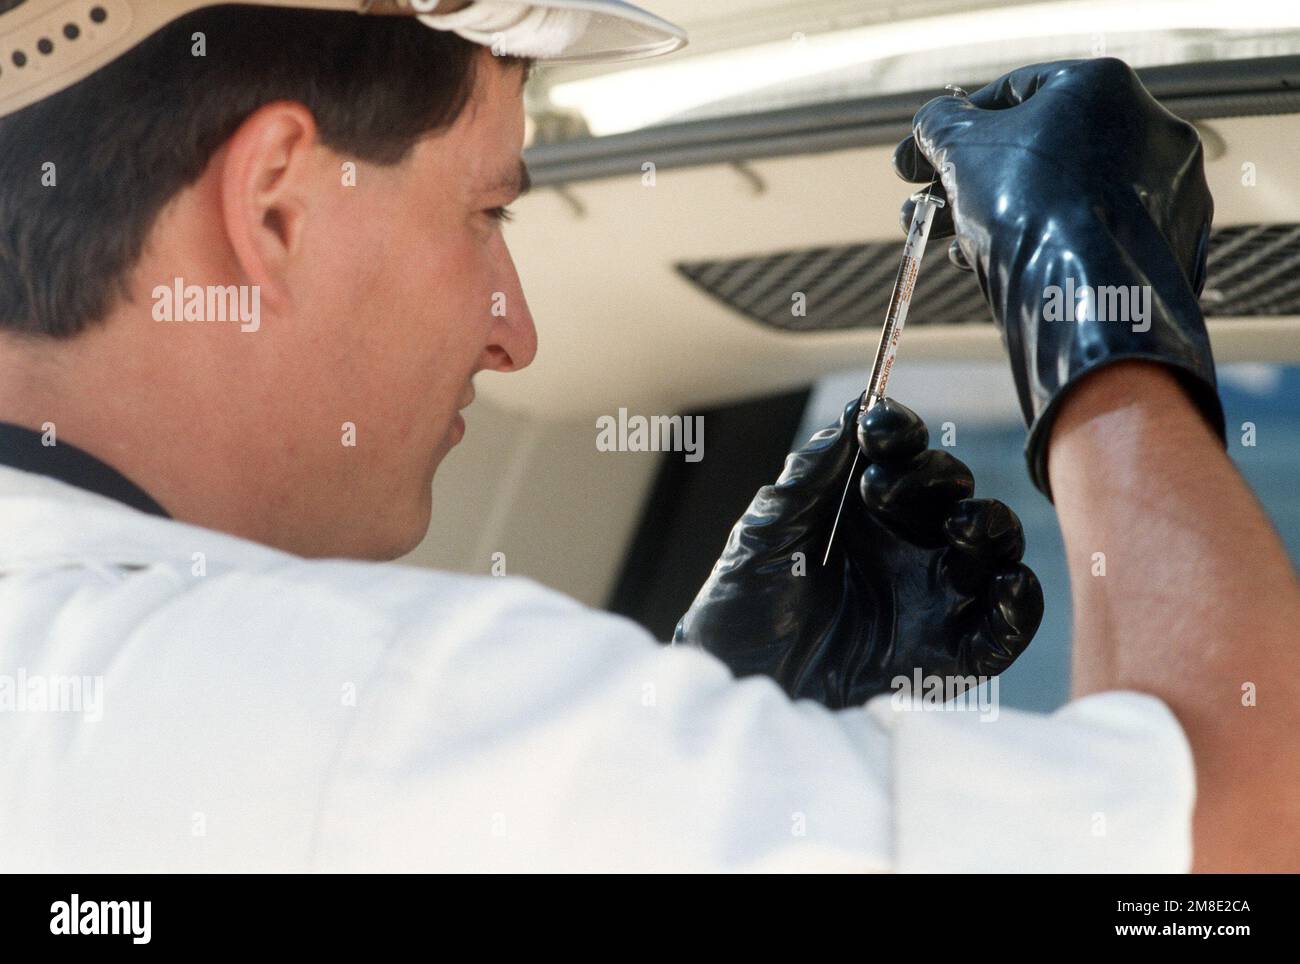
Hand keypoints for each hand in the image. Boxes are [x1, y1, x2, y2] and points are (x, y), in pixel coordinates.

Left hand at [674, 397, 1043, 708]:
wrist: (742, 691)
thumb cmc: (742, 611)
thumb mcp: (762, 537)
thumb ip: (807, 475)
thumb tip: (850, 412)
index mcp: (862, 511)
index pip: (900, 455)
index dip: (898, 433)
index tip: (878, 426)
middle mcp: (905, 545)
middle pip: (952, 489)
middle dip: (932, 475)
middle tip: (882, 489)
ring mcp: (933, 595)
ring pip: (993, 545)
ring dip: (991, 524)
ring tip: (961, 525)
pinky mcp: (951, 652)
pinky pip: (1005, 624)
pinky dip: (1017, 603)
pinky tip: (1001, 585)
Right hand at [893, 58, 1224, 495]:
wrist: (1084, 293)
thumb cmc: (1026, 204)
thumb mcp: (960, 149)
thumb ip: (940, 126)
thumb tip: (930, 126)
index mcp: (1104, 87)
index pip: (1016, 95)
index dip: (955, 129)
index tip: (917, 164)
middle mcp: (1150, 129)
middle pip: (1040, 152)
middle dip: (974, 182)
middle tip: (927, 210)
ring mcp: (1169, 190)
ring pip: (1066, 198)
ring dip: (1004, 218)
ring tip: (955, 249)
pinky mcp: (1173, 246)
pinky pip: (1094, 238)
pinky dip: (1048, 247)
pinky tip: (1002, 268)